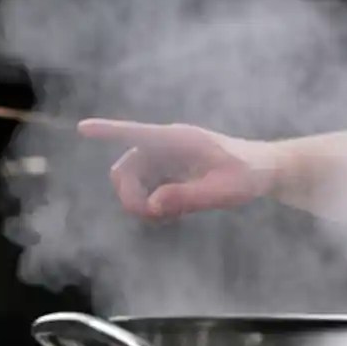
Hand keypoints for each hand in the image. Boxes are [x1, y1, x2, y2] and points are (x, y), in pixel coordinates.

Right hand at [78, 119, 277, 218]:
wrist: (265, 171)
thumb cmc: (248, 175)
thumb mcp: (224, 191)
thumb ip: (189, 197)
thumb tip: (153, 204)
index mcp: (179, 140)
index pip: (138, 133)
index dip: (109, 131)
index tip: (82, 128)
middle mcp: (167, 146)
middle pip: (127, 168)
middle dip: (129, 194)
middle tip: (149, 216)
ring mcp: (167, 158)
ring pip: (134, 181)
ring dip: (140, 201)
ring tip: (167, 217)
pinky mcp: (171, 171)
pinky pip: (147, 188)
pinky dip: (152, 203)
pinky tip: (172, 213)